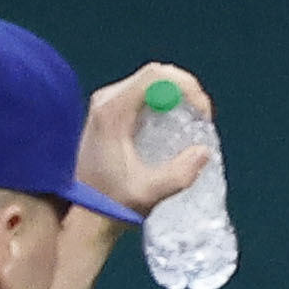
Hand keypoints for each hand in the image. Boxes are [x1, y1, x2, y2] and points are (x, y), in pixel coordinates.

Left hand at [75, 62, 212, 221]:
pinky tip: (173, 125)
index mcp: (113, 112)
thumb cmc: (112, 204)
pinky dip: (162, 103)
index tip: (202, 113)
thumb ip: (179, 173)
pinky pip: (141, 95)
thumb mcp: (149, 193)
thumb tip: (203, 151)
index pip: (156, 76)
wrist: (85, 214)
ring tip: (191, 121)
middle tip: (202, 117)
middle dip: (185, 90)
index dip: (186, 86)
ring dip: (175, 96)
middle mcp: (106, 100)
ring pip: (149, 83)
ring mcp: (105, 104)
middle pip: (154, 75)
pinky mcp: (108, 112)